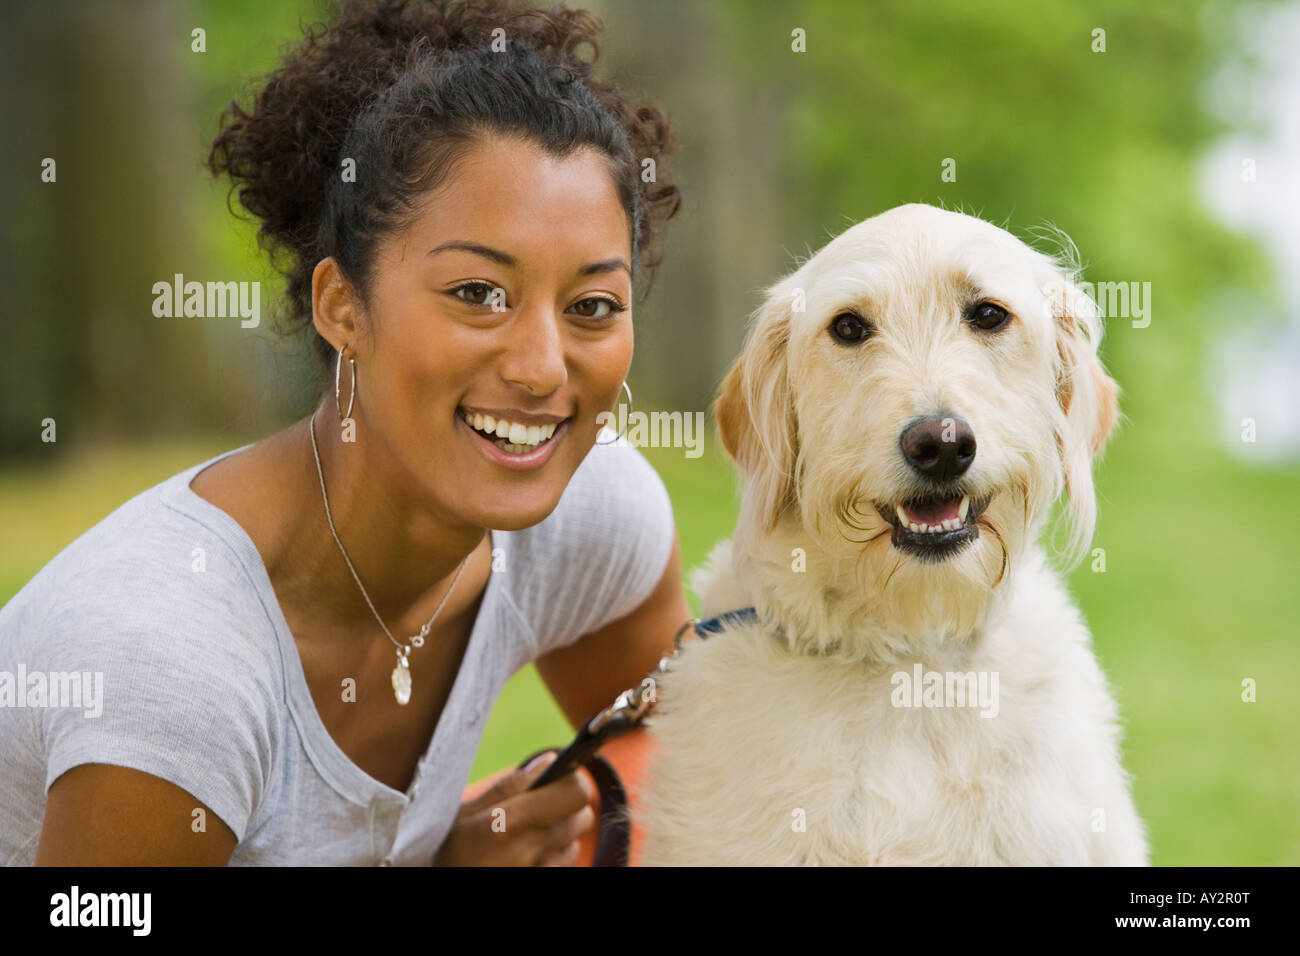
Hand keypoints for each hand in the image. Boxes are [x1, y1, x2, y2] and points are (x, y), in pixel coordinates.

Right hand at [433, 751, 596, 865]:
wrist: (440, 881)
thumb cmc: (450, 852)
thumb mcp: (466, 813)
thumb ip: (511, 785)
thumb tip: (550, 760)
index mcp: (514, 822)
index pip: (576, 792)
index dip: (571, 779)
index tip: (556, 778)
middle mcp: (534, 848)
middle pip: (583, 815)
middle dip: (569, 804)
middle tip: (543, 802)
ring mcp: (542, 870)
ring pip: (576, 840)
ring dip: (562, 830)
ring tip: (532, 829)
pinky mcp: (545, 881)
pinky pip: (566, 862)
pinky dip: (556, 853)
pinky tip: (531, 851)